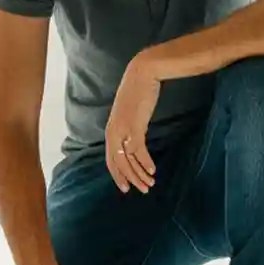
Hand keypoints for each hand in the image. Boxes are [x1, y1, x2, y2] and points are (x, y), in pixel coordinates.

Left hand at [106, 57, 160, 193]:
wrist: (142, 74)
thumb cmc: (138, 93)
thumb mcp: (130, 114)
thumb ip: (130, 128)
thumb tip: (135, 140)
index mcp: (110, 131)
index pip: (110, 160)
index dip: (117, 175)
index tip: (126, 188)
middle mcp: (113, 133)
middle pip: (118, 164)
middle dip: (130, 179)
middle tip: (142, 190)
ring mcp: (122, 130)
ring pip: (128, 160)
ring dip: (139, 174)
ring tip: (150, 184)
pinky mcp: (134, 126)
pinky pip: (138, 151)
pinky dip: (145, 162)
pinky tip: (152, 170)